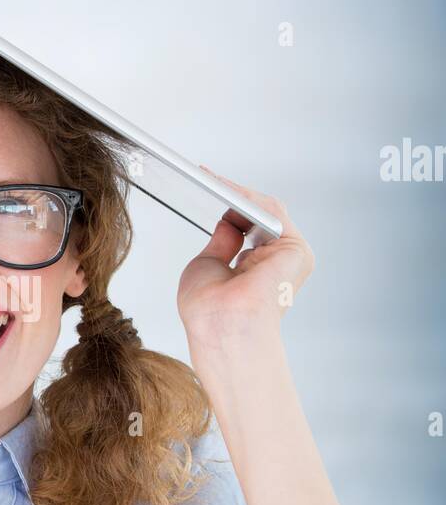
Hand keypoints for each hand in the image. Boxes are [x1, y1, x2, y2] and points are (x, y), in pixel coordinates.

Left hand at [177, 168, 314, 344]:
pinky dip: (249, 197)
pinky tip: (227, 187)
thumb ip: (222, 242)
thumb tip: (228, 221)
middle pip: (260, 219)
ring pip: (267, 212)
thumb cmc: (210, 311)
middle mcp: (276, 264)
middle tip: (208, 177)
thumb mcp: (208, 265)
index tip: (210, 191)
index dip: (231, 209)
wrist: (222, 326)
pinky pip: (272, 211)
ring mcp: (288, 257)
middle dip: (235, 197)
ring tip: (213, 178)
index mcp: (257, 272)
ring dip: (240, 194)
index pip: (249, 231)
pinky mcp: (295, 249)